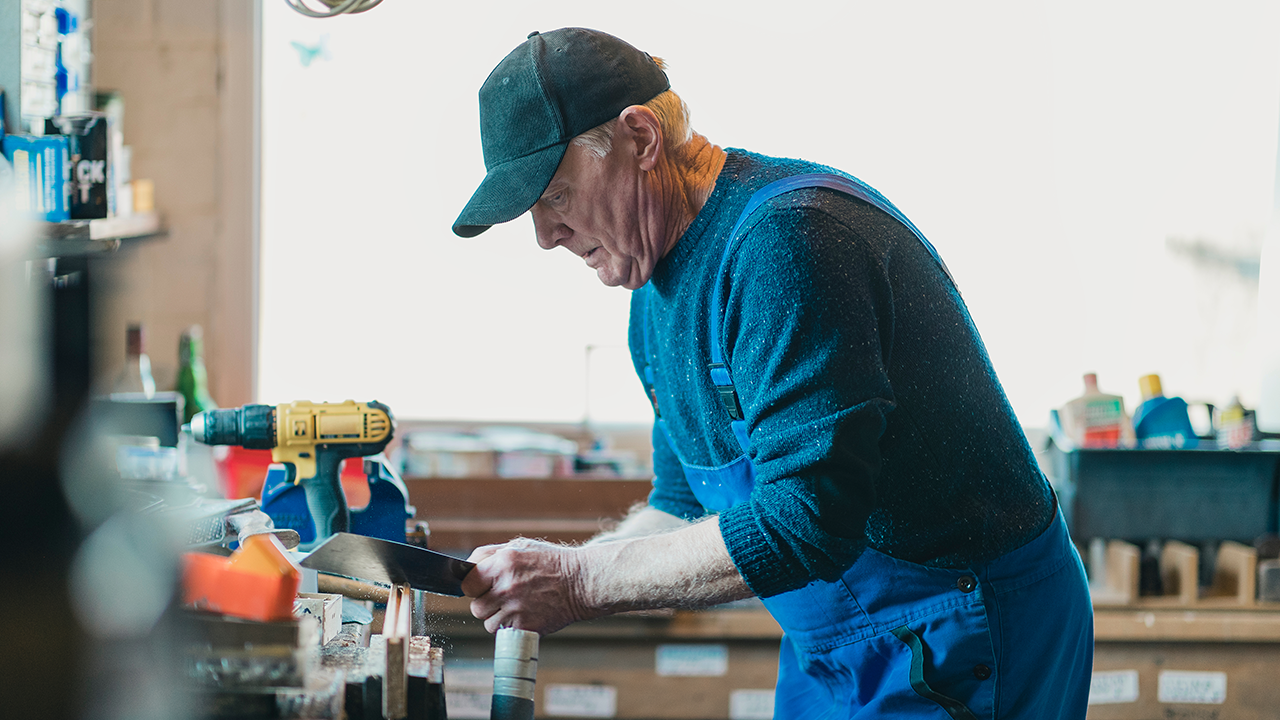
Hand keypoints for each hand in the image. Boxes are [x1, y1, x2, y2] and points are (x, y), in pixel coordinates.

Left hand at [461, 537, 594, 634]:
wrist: (581, 582)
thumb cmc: (551, 563)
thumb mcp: (521, 546)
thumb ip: (490, 554)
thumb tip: (466, 566)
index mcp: (503, 563)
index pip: (467, 583)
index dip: (473, 586)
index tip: (481, 587)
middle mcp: (507, 587)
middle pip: (476, 606)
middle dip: (486, 603)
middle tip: (503, 597)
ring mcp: (516, 609)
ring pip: (488, 623)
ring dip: (498, 617)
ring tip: (516, 606)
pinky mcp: (525, 627)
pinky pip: (504, 633)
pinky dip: (510, 627)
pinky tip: (524, 615)